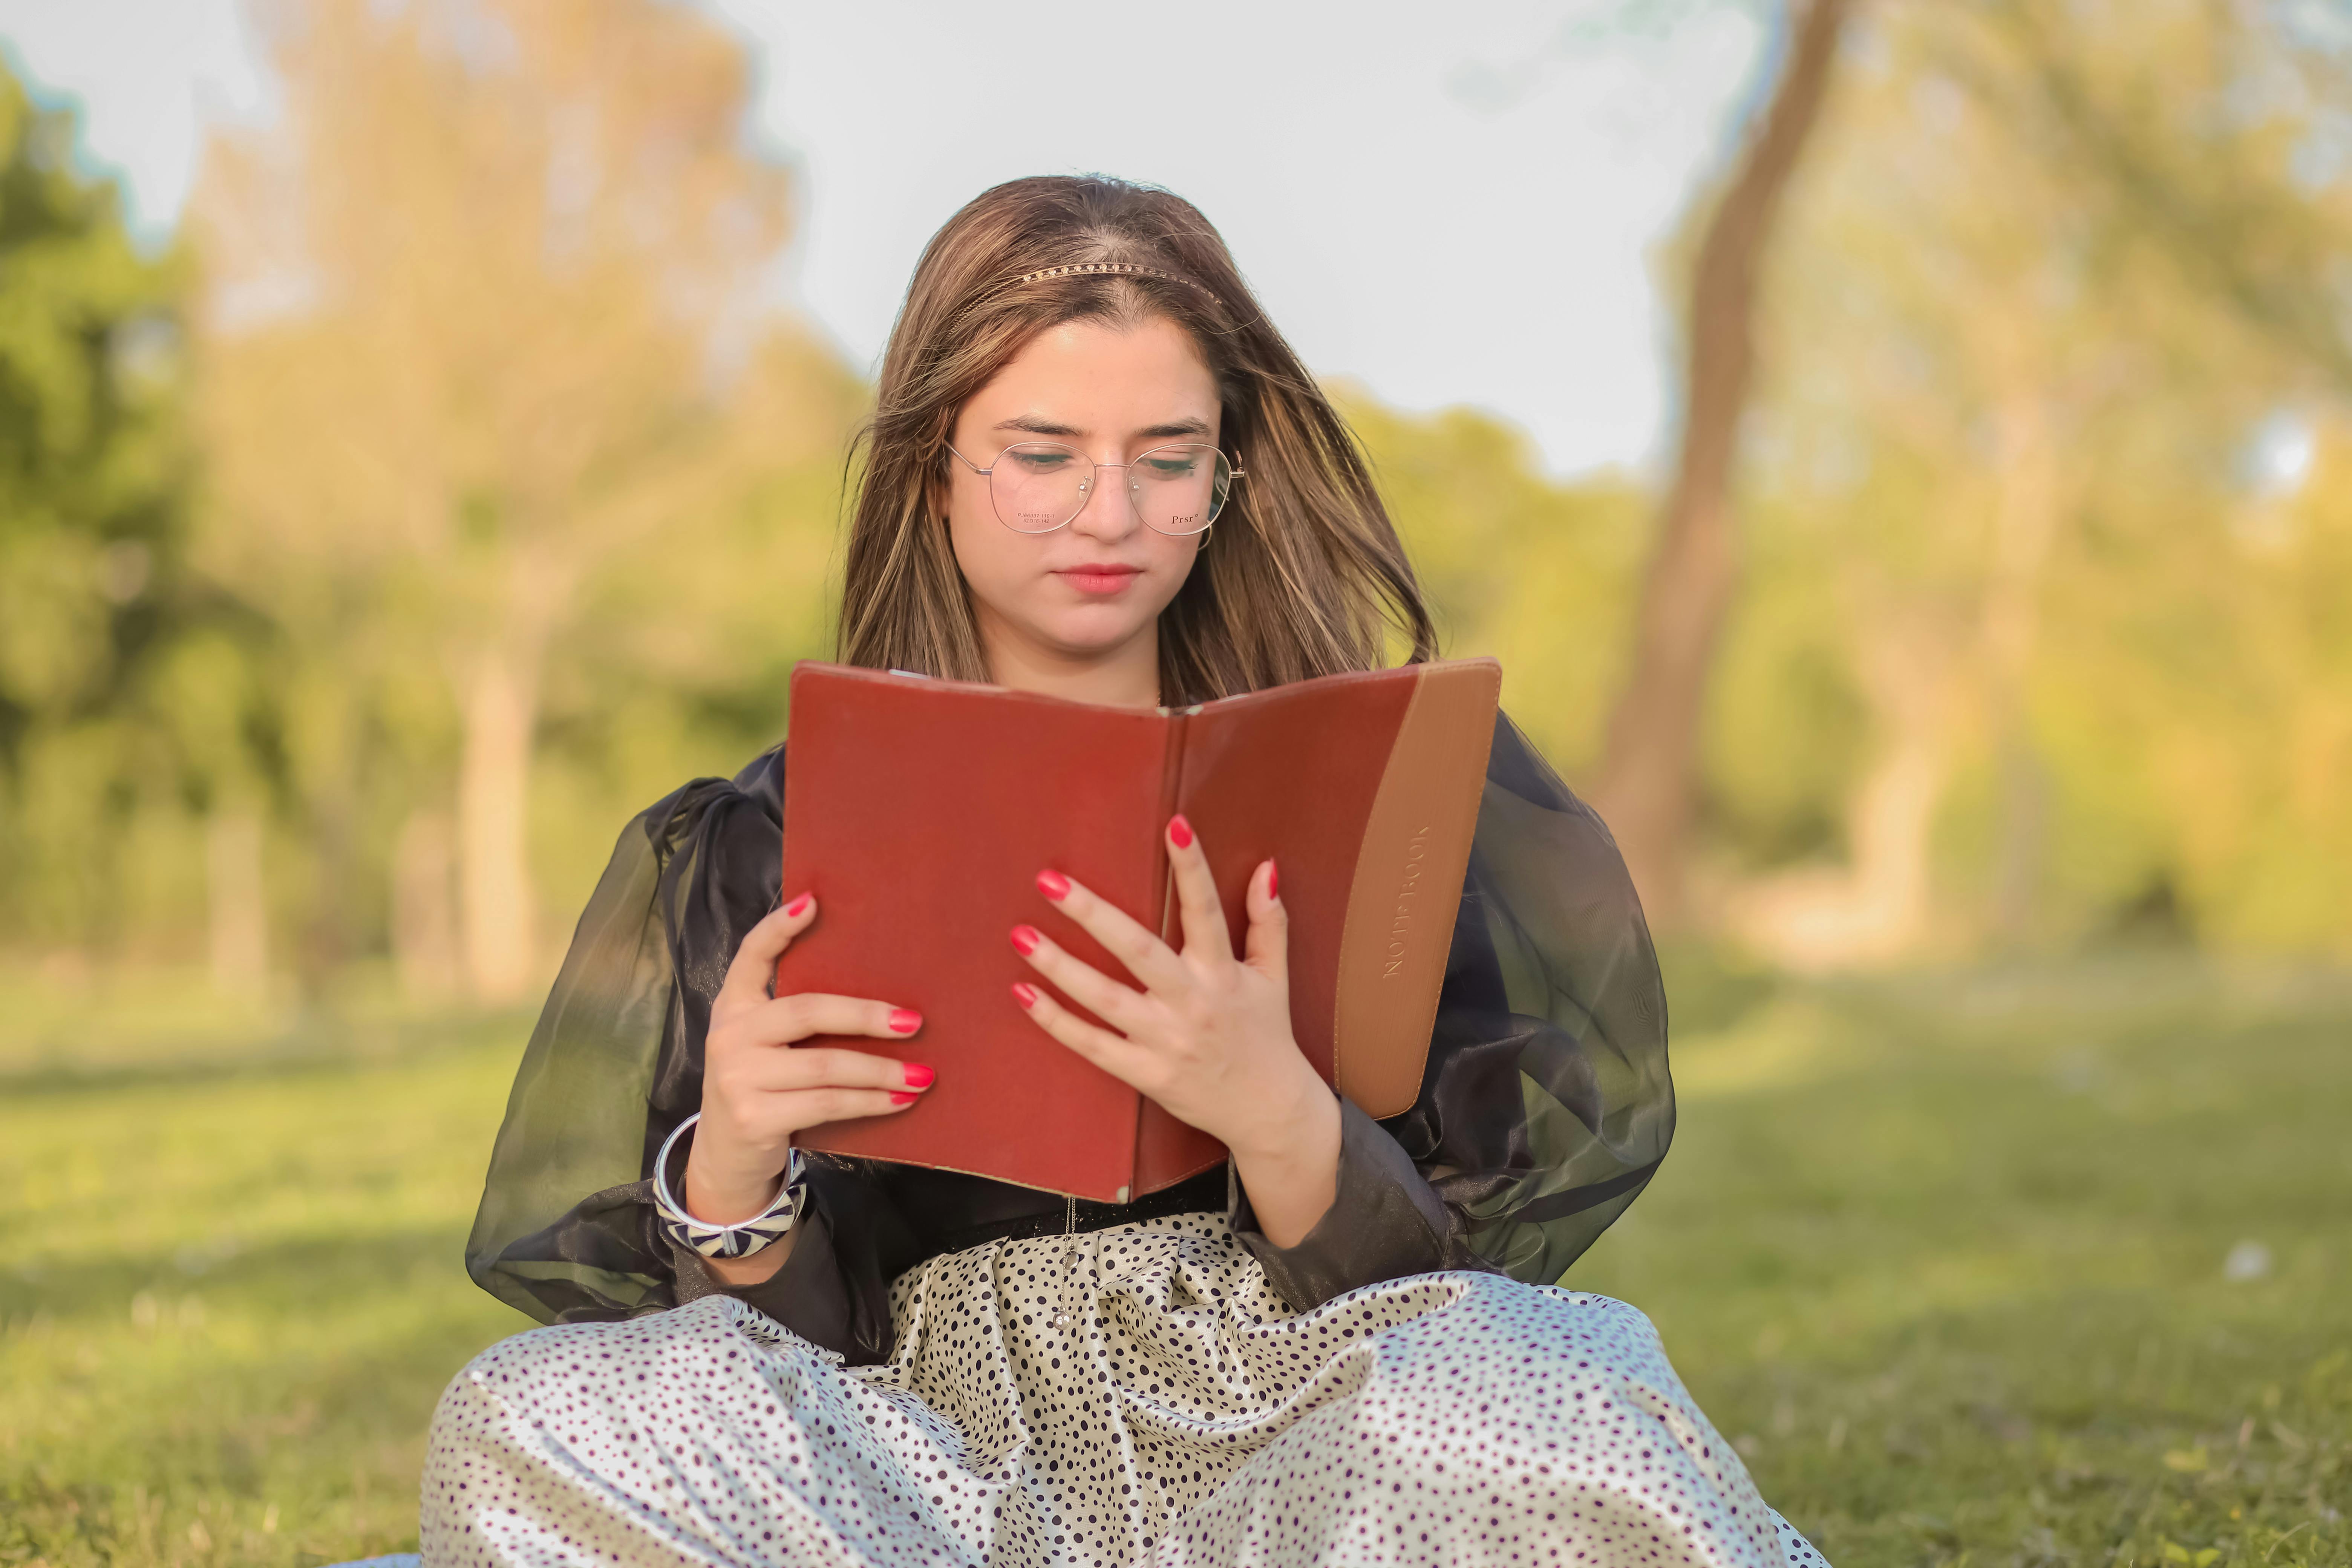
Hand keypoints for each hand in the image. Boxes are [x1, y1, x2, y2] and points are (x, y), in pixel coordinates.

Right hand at [688, 892, 934, 1228]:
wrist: (727, 1158)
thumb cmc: (763, 1088)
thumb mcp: (766, 1045)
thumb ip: (796, 1017)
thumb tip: (879, 996)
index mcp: (733, 1006)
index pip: (751, 955)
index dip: (778, 927)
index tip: (814, 903)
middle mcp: (729, 1035)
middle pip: (807, 1011)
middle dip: (867, 1016)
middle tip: (914, 1022)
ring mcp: (737, 1077)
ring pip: (825, 1065)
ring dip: (881, 1070)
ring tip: (923, 1074)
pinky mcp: (754, 1117)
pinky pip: (827, 1103)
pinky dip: (870, 1102)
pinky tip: (900, 1099)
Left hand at [1010, 816, 1333, 1179]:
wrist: (1269, 1112)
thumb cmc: (1266, 1035)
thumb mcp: (1274, 976)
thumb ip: (1269, 920)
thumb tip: (1266, 867)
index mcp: (1223, 973)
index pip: (1206, 911)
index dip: (1192, 868)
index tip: (1174, 824)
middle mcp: (1192, 1003)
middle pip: (1138, 951)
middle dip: (1092, 913)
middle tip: (1050, 880)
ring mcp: (1166, 1040)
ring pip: (1105, 999)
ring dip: (1060, 966)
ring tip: (1021, 935)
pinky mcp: (1146, 1073)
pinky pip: (1093, 1045)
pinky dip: (1057, 1022)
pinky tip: (1023, 994)